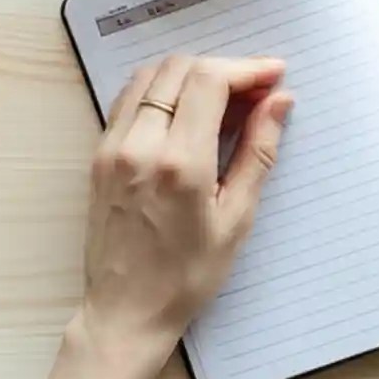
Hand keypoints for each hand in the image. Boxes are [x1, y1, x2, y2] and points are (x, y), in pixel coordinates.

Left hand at [45, 55, 291, 378]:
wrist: (125, 310)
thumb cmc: (187, 275)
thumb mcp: (236, 218)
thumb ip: (258, 152)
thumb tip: (279, 102)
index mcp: (180, 163)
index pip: (209, 80)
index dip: (246, 67)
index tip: (274, 74)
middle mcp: (140, 145)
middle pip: (180, 68)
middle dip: (223, 67)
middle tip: (255, 89)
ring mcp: (113, 147)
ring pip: (150, 75)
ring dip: (190, 73)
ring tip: (223, 97)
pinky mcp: (99, 154)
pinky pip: (129, 98)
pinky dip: (161, 89)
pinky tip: (186, 110)